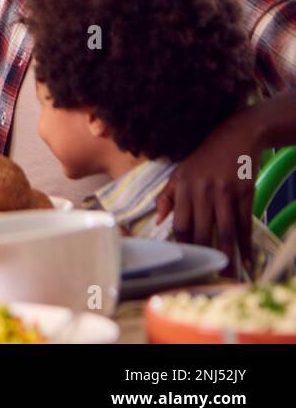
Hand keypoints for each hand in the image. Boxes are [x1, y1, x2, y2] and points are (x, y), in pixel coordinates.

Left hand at [155, 104, 264, 273]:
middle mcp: (203, 192)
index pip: (179, 223)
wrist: (237, 133)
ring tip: (226, 273)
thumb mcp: (180, 170)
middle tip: (204, 274)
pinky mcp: (246, 193)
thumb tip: (159, 221)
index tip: (183, 260)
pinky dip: (245, 243)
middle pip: (201, 230)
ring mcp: (226, 193)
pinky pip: (245, 223)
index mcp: (184, 187)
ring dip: (226, 254)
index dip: (181, 244)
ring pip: (224, 230)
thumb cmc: (204, 155)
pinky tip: (247, 258)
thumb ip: (168, 196)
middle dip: (203, 254)